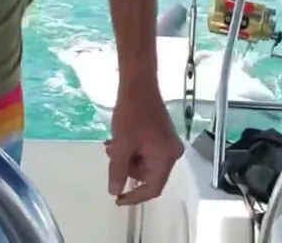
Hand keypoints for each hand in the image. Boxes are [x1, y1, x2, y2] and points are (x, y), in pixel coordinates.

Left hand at [104, 81, 183, 205]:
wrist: (138, 83)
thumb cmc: (132, 113)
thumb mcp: (122, 145)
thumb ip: (118, 171)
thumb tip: (115, 191)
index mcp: (166, 158)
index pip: (153, 188)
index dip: (134, 196)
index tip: (117, 198)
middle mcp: (171, 153)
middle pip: (148, 175)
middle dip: (126, 169)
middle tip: (110, 157)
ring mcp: (167, 144)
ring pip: (143, 163)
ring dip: (126, 158)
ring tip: (112, 144)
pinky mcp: (160, 136)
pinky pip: (145, 151)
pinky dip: (131, 149)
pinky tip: (117, 139)